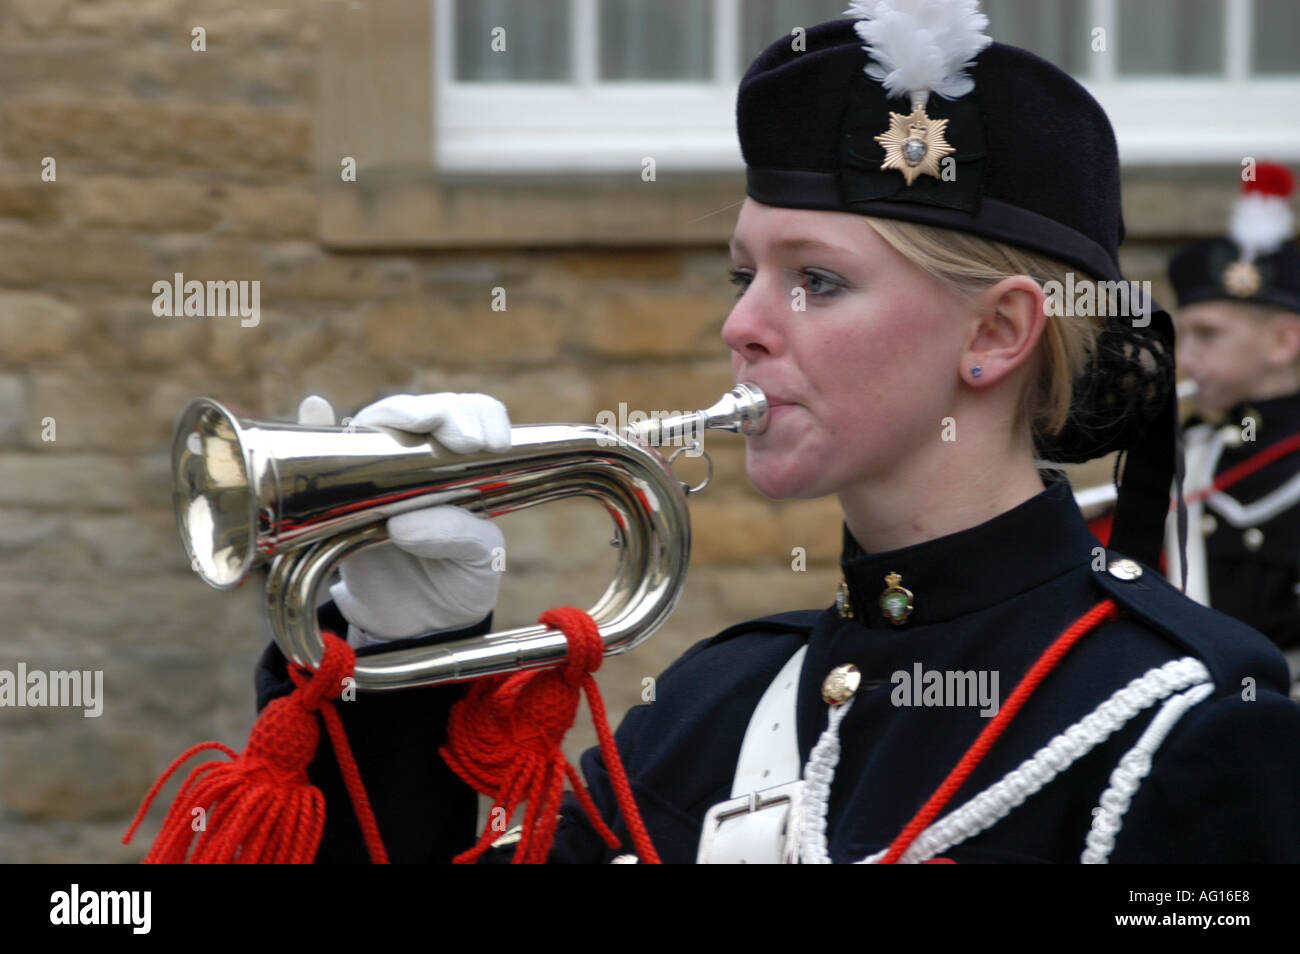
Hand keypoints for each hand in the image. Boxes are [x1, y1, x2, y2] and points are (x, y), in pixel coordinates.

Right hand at [297, 393, 510, 646]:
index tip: (491, 442)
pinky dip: (315, 425)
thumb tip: (402, 522)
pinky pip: (321, 452)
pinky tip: (315, 408)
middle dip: (444, 412)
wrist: (416, 625)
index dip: (482, 416)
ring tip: (409, 424)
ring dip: (395, 415)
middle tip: (462, 440)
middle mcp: (422, 457)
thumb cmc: (457, 579)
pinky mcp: (338, 494)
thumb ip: (459, 536)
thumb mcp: (479, 561)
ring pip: (382, 422)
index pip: (475, 416)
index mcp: (466, 466)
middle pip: (429, 410)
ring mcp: (377, 470)